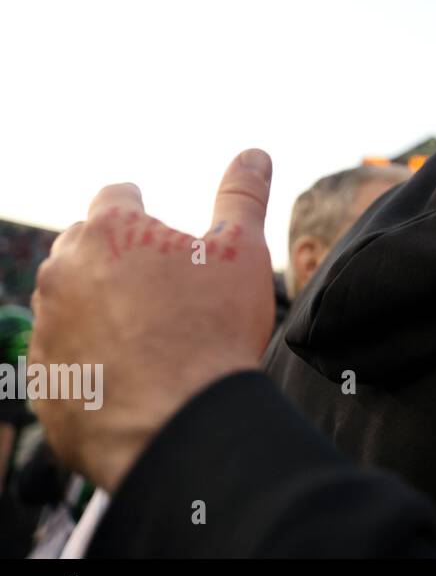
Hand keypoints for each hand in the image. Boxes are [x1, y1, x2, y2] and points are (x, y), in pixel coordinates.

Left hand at [30, 149, 275, 490]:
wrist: (179, 421)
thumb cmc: (213, 329)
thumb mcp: (242, 252)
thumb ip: (243, 196)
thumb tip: (255, 153)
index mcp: (109, 231)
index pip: (116, 196)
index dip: (143, 210)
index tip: (159, 230)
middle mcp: (62, 272)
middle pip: (85, 248)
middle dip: (117, 260)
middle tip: (163, 288)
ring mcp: (45, 329)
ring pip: (69, 303)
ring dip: (100, 309)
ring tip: (151, 336)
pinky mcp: (42, 381)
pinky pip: (64, 359)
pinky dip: (90, 360)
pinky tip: (133, 375)